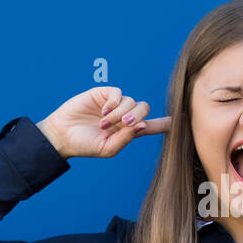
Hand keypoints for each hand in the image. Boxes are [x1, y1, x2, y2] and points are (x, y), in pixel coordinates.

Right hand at [36, 87, 169, 158]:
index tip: (180, 120)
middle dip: (137, 116)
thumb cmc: (84, 145)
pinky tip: (104, 111)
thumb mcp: (107, 149)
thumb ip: (125, 139)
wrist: (62, 135)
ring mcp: (114, 104)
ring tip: (105, 123)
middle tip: (124, 124)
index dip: (166, 123)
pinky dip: (114, 103)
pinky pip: (118, 93)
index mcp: (128, 131)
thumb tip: (142, 125)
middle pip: (144, 109)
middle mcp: (124, 116)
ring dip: (120, 113)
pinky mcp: (103, 94)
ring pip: (132, 102)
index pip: (152, 125)